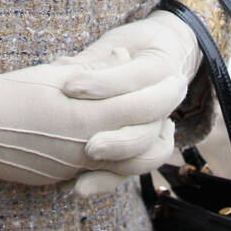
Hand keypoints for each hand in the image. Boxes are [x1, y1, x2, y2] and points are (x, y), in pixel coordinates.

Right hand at [0, 56, 158, 186]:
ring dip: (147, 144)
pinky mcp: (63, 177)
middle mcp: (87, 146)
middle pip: (143, 138)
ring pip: (130, 163)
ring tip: (154, 125)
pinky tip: (119, 141)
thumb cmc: (8, 93)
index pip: (142, 107)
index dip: (163, 93)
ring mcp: (76, 167)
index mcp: (86, 116)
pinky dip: (119, 158)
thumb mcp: (53, 73)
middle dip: (162, 118)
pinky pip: (103, 172)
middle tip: (169, 100)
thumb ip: (94, 68)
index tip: (173, 78)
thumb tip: (123, 58)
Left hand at [57, 11, 200, 197]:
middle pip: (145, 129)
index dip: (99, 83)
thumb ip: (94, 59)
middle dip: (115, 140)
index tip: (67, 85)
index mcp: (160, 69)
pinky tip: (76, 188)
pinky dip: (106, 181)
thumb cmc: (136, 43)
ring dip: (112, 171)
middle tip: (86, 145)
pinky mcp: (144, 145)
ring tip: (78, 181)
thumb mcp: (117, 42)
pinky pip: (130, 169)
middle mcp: (165, 103)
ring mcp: (157, 127)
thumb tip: (63, 66)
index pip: (131, 79)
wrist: (167, 52)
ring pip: (144, 158)